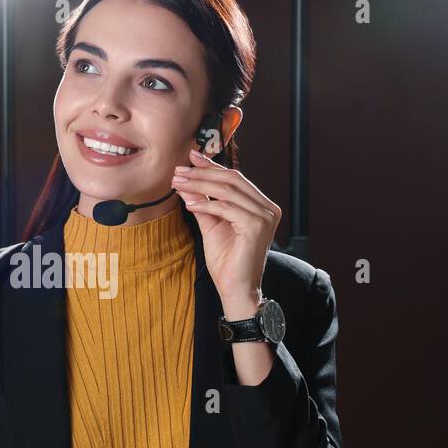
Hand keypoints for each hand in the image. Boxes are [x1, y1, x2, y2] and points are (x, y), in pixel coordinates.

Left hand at [171, 148, 282, 315]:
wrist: (236, 289)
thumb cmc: (227, 261)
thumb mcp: (212, 225)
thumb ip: (203, 203)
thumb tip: (187, 184)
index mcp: (262, 206)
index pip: (235, 179)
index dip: (212, 166)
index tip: (191, 158)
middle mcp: (268, 208)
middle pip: (232, 180)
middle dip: (203, 173)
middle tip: (179, 170)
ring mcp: (265, 216)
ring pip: (228, 191)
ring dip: (199, 185)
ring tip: (178, 183)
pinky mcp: (256, 226)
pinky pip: (226, 208)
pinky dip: (206, 203)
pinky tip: (189, 204)